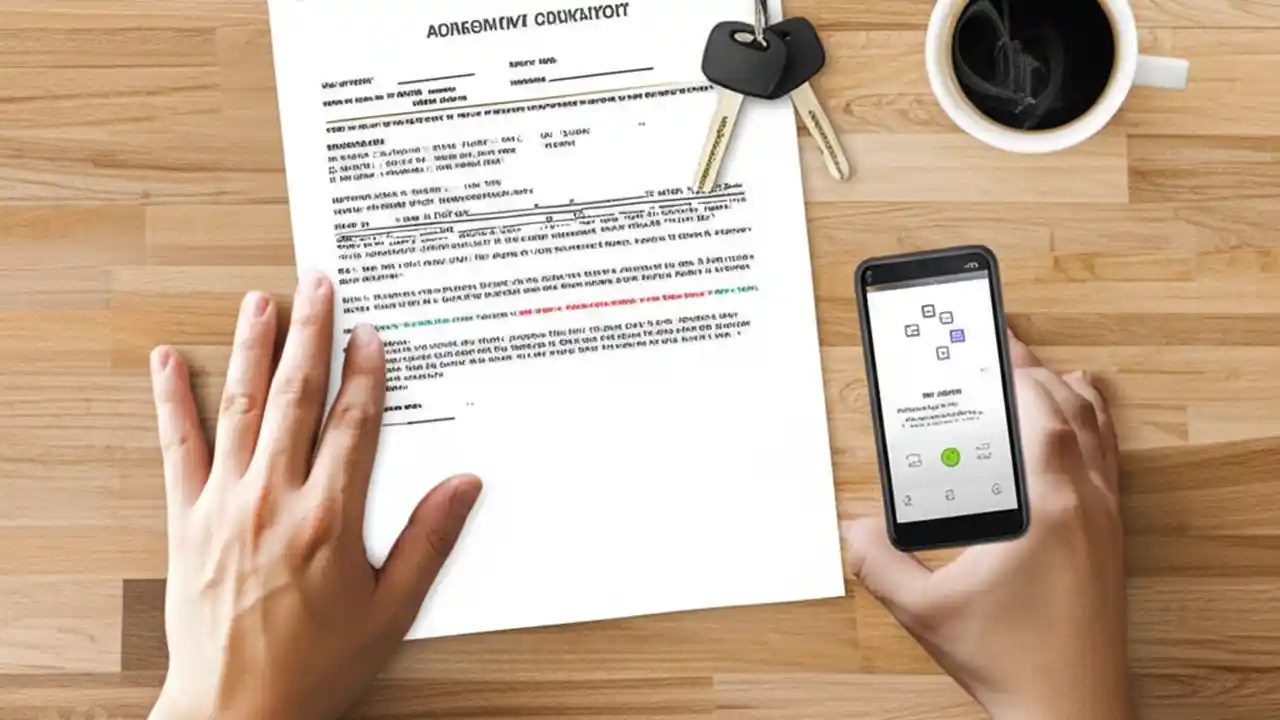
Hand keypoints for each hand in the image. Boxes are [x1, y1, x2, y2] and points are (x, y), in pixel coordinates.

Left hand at [147, 274, 481, 719]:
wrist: (237, 711)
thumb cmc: (316, 666)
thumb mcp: (391, 610)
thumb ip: (428, 541)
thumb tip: (464, 486)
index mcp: (329, 518)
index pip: (354, 423)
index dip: (365, 371)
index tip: (370, 333)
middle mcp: (275, 499)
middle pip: (297, 397)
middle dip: (310, 334)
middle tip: (317, 284)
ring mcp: (225, 505)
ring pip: (242, 407)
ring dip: (253, 348)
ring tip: (261, 301)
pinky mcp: (188, 520)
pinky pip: (178, 448)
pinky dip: (173, 401)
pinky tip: (171, 362)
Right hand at [844, 332, 1129, 719]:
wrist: (1070, 709)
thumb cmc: (1010, 660)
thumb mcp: (926, 610)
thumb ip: (879, 563)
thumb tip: (850, 529)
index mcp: (1049, 510)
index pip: (1043, 416)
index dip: (1021, 371)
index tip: (1001, 343)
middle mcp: (1088, 507)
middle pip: (1075, 413)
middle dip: (1039, 374)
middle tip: (1009, 350)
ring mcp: (1108, 524)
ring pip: (1102, 436)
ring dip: (1074, 397)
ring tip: (1048, 373)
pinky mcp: (1114, 543)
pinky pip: (1112, 465)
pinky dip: (1098, 431)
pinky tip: (1083, 431)